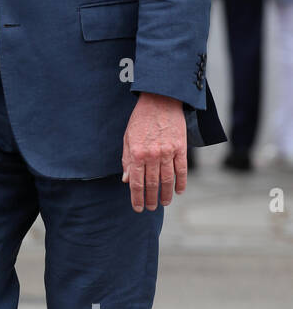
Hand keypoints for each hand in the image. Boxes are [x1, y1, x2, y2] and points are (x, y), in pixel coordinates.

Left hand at [122, 93, 186, 211]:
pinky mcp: (180, 148)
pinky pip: (182, 170)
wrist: (160, 100)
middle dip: (151, 199)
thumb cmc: (141, 119)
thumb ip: (127, 160)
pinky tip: (179, 191)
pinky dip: (181, 183)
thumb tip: (127, 180)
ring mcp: (168, 152)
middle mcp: (152, 155)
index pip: (136, 183)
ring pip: (168, 180)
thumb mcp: (128, 138)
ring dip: (166, 194)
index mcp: (137, 153)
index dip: (137, 198)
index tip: (138, 208)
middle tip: (151, 208)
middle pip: (152, 184)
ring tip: (164, 202)